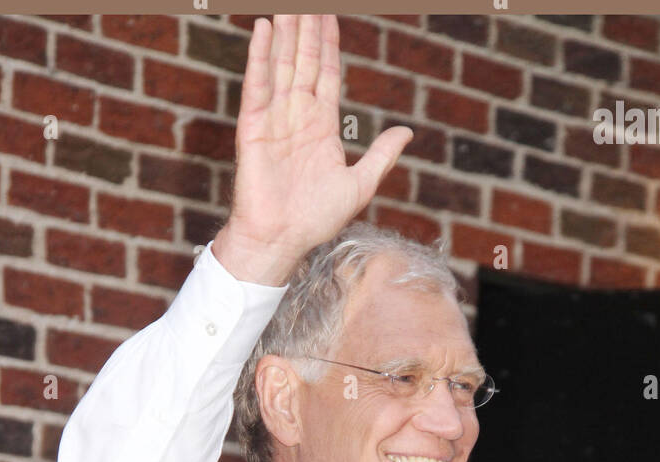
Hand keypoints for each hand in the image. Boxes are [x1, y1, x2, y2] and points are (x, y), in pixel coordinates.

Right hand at [213, 14, 412, 284]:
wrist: (283, 240)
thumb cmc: (317, 220)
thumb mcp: (360, 185)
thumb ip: (381, 155)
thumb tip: (406, 131)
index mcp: (322, 127)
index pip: (326, 75)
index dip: (329, 44)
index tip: (330, 14)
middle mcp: (297, 118)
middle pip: (303, 62)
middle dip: (307, 30)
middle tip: (309, 0)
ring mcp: (274, 120)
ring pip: (281, 66)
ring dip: (286, 34)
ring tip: (289, 6)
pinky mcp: (253, 127)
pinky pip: (257, 85)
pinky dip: (259, 57)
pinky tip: (264, 29)